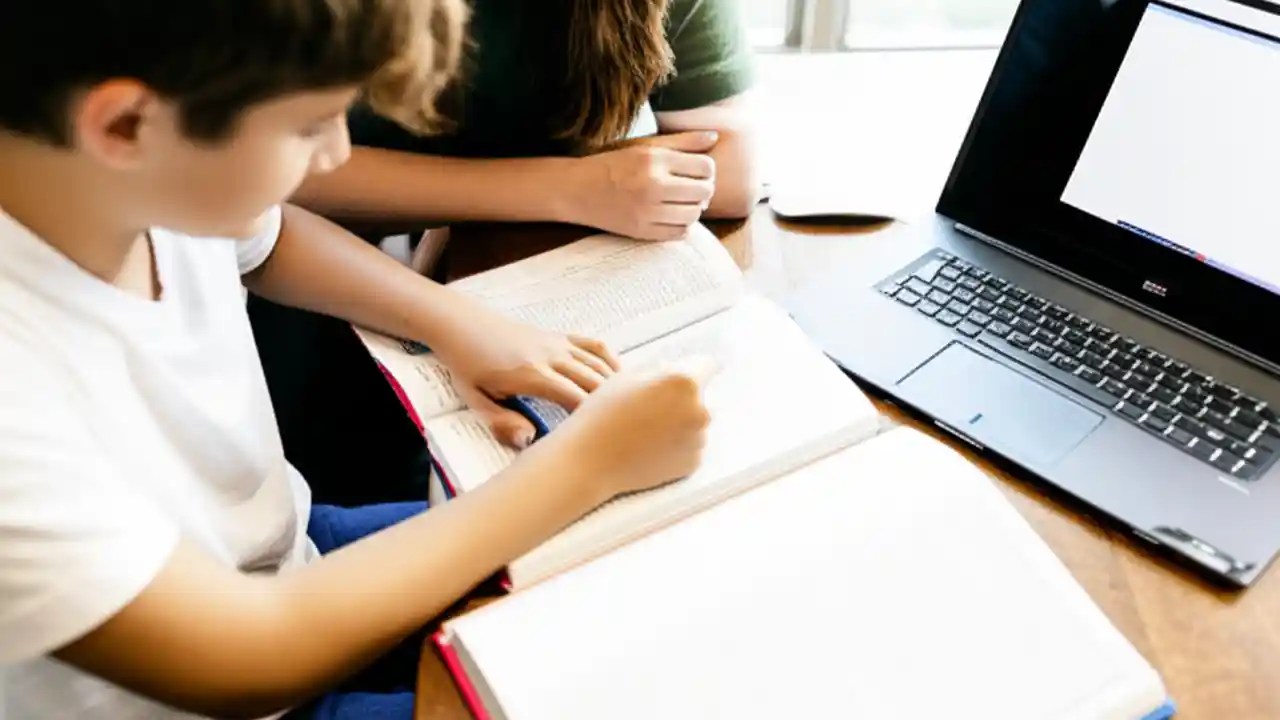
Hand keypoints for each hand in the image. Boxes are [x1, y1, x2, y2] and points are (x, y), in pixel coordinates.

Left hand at [432, 306, 621, 448]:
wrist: (462, 324)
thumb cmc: (467, 364)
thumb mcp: (475, 399)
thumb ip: (500, 422)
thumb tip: (528, 440)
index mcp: (531, 375)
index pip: (574, 399)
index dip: (591, 420)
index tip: (602, 439)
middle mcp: (551, 356)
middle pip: (593, 382)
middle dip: (610, 407)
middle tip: (622, 430)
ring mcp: (558, 343)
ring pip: (598, 364)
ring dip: (614, 386)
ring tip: (626, 410)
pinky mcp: (559, 336)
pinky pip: (593, 345)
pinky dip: (610, 360)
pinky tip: (619, 377)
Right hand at [548, 356, 716, 501]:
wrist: (590, 460)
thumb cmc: (604, 415)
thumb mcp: (628, 375)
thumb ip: (660, 369)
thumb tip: (675, 369)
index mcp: (684, 383)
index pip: (707, 364)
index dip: (694, 366)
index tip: (688, 370)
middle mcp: (700, 411)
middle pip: (698, 395)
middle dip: (680, 397)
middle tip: (649, 405)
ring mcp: (698, 440)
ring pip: (693, 421)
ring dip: (678, 421)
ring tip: (644, 428)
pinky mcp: (692, 463)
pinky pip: (689, 445)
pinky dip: (675, 444)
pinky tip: (648, 445)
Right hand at [565, 131, 718, 240]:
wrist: (577, 189)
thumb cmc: (612, 163)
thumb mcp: (644, 145)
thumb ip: (681, 141)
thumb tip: (714, 137)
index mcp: (654, 160)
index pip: (704, 167)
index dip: (707, 169)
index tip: (699, 171)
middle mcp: (652, 186)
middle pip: (703, 192)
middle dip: (705, 189)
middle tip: (694, 188)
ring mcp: (647, 211)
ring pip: (694, 214)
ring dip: (694, 208)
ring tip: (683, 202)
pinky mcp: (641, 231)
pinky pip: (679, 233)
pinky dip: (683, 226)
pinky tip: (673, 216)